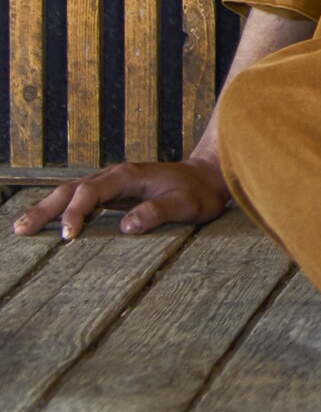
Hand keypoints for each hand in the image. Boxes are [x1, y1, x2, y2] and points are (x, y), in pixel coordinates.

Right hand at [12, 159, 229, 239]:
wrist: (208, 176)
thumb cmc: (199, 192)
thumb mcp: (186, 205)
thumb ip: (159, 213)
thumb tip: (127, 226)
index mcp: (127, 176)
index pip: (90, 193)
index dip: (76, 213)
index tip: (69, 236)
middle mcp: (114, 175)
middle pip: (71, 190)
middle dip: (45, 209)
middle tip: (21, 230)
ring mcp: (111, 182)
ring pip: (70, 192)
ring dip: (46, 208)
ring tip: (21, 227)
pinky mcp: (112, 191)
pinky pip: (79, 198)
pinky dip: (59, 208)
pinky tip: (45, 221)